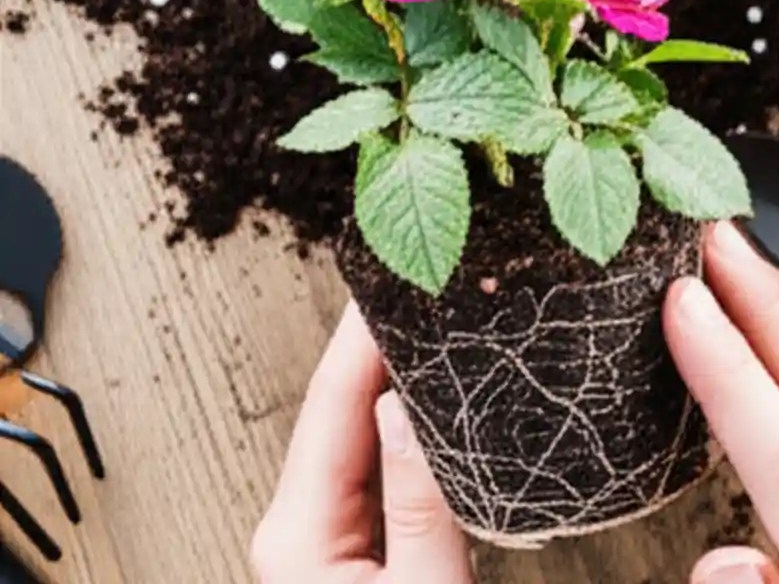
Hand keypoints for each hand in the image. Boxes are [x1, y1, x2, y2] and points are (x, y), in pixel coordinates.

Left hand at [252, 303, 472, 583]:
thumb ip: (419, 504)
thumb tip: (405, 408)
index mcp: (301, 536)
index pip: (331, 406)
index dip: (361, 338)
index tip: (390, 284)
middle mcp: (297, 530)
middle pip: (336, 413)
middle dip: (376, 348)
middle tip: (415, 291)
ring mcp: (317, 539)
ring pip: (354, 438)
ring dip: (389, 385)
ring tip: (425, 330)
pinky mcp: (345, 549)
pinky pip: (370, 469)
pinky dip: (397, 428)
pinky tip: (422, 403)